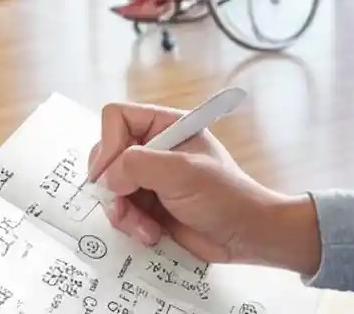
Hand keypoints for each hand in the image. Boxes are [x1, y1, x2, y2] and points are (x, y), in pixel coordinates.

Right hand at [87, 102, 321, 275]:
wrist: (246, 237)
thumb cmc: (225, 197)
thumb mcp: (182, 172)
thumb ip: (137, 165)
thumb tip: (108, 178)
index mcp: (165, 126)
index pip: (117, 118)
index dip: (108, 143)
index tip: (112, 173)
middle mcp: (154, 149)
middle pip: (107, 155)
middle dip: (113, 184)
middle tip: (125, 202)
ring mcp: (150, 179)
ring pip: (111, 188)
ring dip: (124, 211)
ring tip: (145, 226)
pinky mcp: (149, 205)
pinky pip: (122, 211)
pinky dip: (131, 225)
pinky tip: (152, 234)